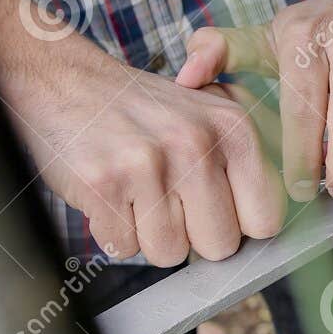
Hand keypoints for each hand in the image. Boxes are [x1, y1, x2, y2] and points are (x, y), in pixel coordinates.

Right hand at [4, 30, 285, 264]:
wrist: (64, 79)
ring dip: (149, 234)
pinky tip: (109, 194)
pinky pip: (124, 248)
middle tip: (166, 198)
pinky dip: (113, 232)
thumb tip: (268, 227)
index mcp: (234, 127)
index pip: (265, 221)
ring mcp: (149, 163)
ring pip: (170, 253)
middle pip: (220, 245)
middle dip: (192, 235)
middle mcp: (197, 142)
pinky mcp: (103, 183)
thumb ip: (244, 162)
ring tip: (135, 192)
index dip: (237, 224)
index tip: (214, 209)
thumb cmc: (141, 111)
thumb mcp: (208, 113)